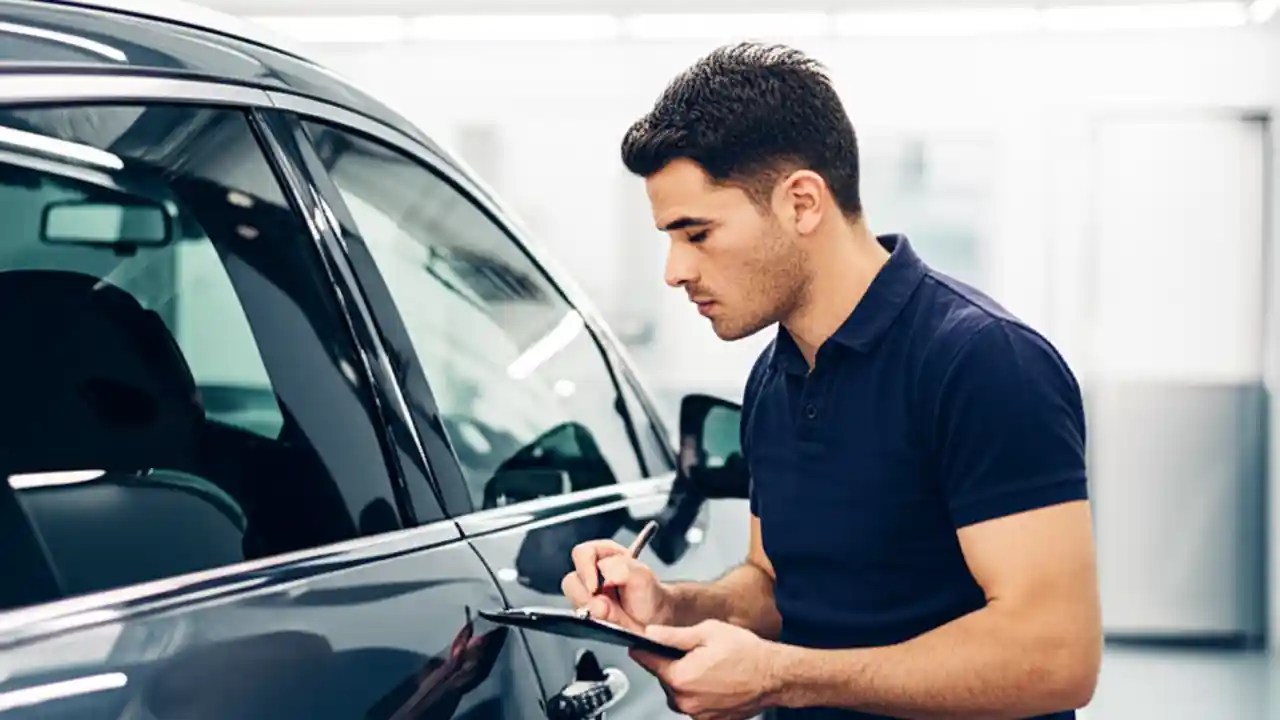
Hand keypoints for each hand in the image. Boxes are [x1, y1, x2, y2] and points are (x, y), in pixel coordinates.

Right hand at [562, 539, 672, 632]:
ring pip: (575, 603)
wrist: (656, 620)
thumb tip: (605, 577)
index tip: (595, 589)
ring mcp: (587, 594)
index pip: (582, 554)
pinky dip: (596, 623)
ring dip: (594, 613)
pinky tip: (611, 622)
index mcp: (604, 553)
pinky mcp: (586, 612)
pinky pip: (581, 618)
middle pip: (572, 582)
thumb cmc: (651, 594)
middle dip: (590, 599)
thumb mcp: (642, 576)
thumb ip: (622, 569)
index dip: (586, 571)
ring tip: (616, 616)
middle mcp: (591, 572)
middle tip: (607, 609)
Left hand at [630, 620, 781, 719]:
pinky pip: (694, 702)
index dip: (645, 648)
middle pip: (664, 677)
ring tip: (709, 665)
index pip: (646, 661)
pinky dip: (700, 691)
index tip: (645, 643)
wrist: (773, 675)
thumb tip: (650, 634)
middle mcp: (685, 700)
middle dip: (672, 663)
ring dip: (686, 678)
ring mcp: (697, 713)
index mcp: (680, 677)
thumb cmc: (747, 653)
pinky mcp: (709, 719)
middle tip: (694, 651)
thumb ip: (673, 635)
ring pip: (679, 691)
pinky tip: (716, 679)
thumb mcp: (707, 632)